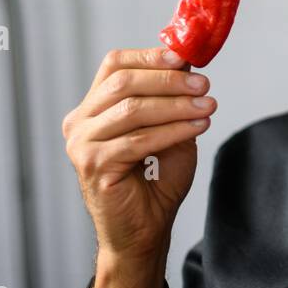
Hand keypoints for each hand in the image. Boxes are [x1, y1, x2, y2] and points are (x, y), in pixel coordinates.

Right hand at [63, 46, 215, 262]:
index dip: (149, 57)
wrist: (144, 230)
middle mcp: (80, 122)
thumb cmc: (156, 180)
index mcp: (93, 108)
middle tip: (203, 84)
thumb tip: (187, 61)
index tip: (184, 57)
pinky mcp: (93, 165)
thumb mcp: (168, 127)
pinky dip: (173, 130)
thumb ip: (171, 97)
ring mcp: (82, 144)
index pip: (115, 66)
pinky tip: (197, 126)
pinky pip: (138, 139)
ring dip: (176, 105)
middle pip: (123, 83)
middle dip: (168, 80)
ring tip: (207, 106)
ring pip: (132, 109)